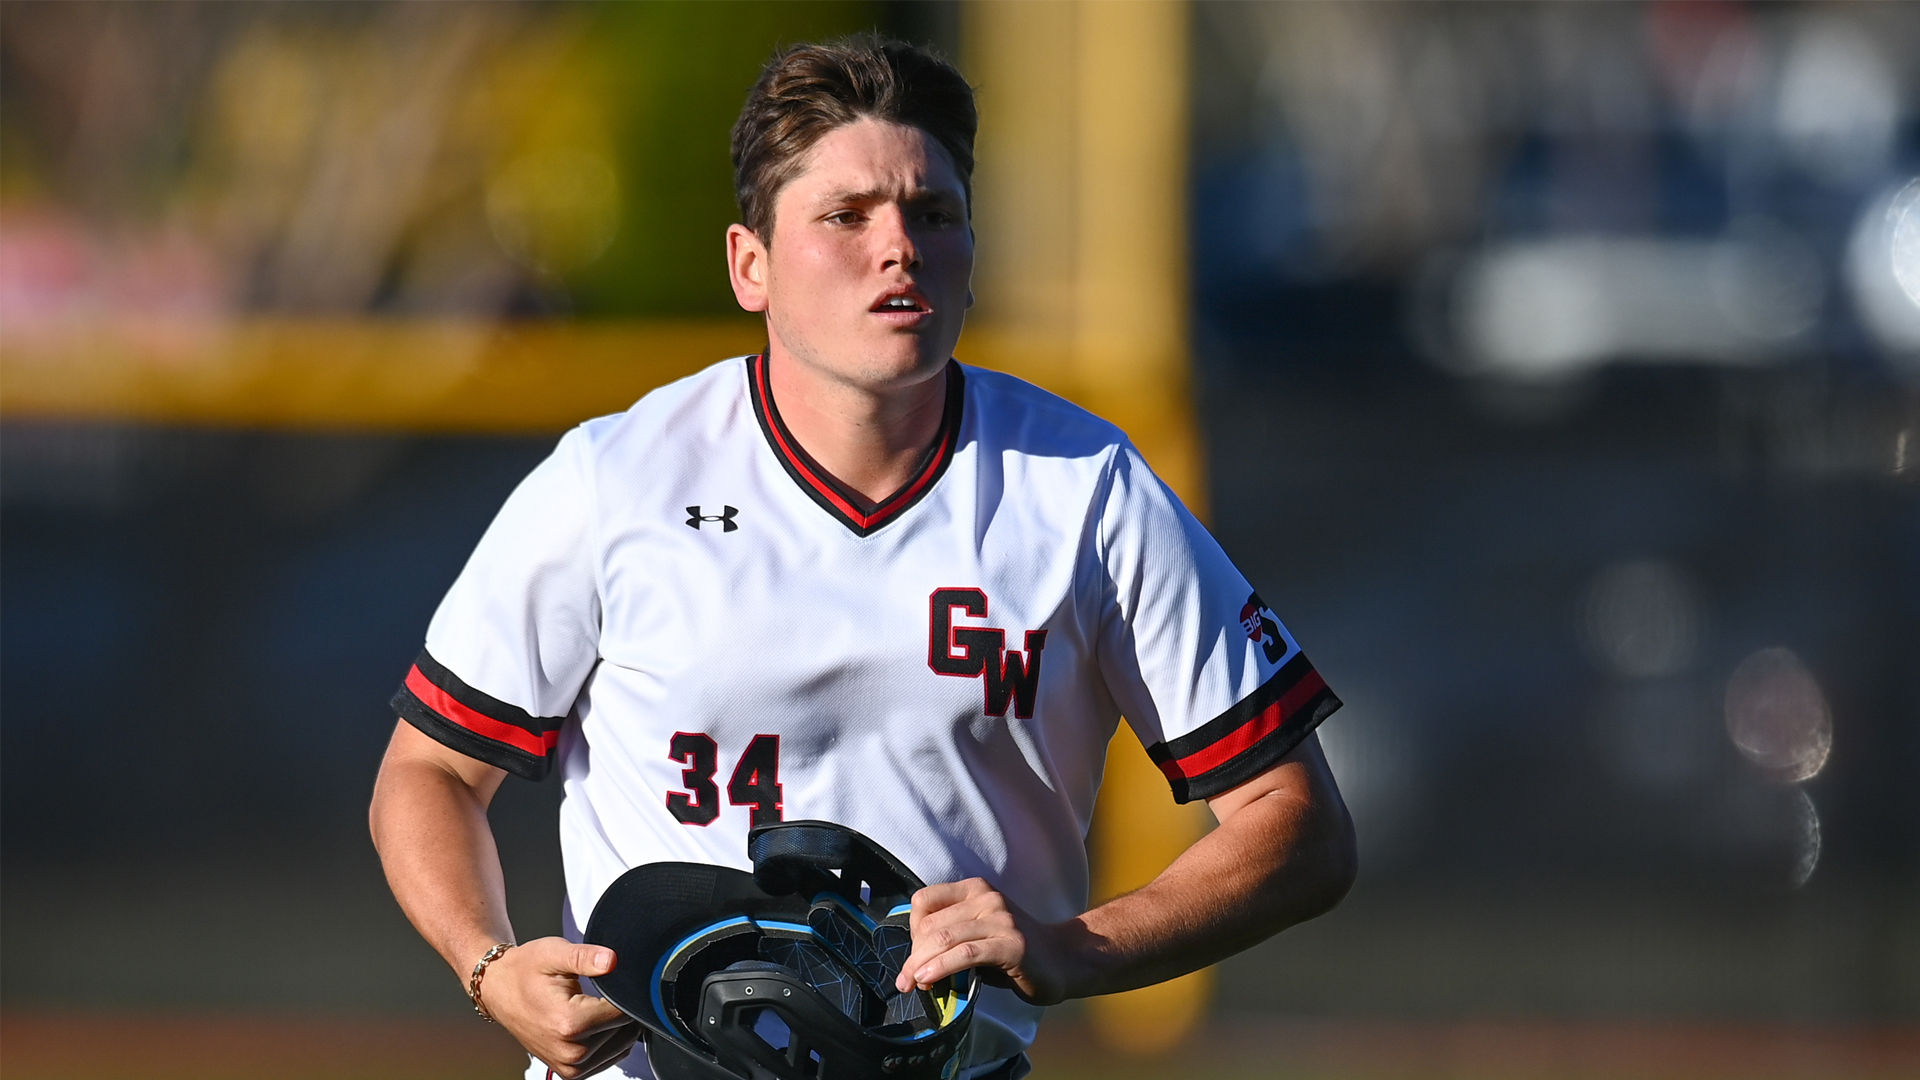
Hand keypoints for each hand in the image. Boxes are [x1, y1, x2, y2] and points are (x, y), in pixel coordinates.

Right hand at [478, 937, 639, 1079]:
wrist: (499, 990)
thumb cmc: (524, 971)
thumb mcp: (553, 953)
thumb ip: (585, 956)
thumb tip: (612, 960)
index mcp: (569, 1023)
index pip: (624, 1012)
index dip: (623, 992)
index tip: (607, 980)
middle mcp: (570, 1051)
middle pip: (625, 1030)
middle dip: (618, 1008)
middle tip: (594, 992)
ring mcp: (570, 1066)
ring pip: (621, 1045)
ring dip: (615, 1025)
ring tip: (589, 1007)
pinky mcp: (571, 1072)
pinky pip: (610, 1057)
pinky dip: (608, 1039)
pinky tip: (591, 1022)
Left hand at [895, 878, 1082, 1006]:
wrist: (1063, 961)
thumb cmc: (1013, 952)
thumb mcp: (978, 934)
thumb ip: (950, 937)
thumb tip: (913, 960)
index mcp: (975, 890)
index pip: (925, 900)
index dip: (912, 930)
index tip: (914, 956)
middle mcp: (987, 898)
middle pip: (931, 924)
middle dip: (913, 955)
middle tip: (906, 980)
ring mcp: (1001, 919)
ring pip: (945, 938)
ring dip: (921, 965)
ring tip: (913, 984)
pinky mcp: (1011, 944)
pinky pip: (966, 954)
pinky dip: (941, 968)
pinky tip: (930, 981)